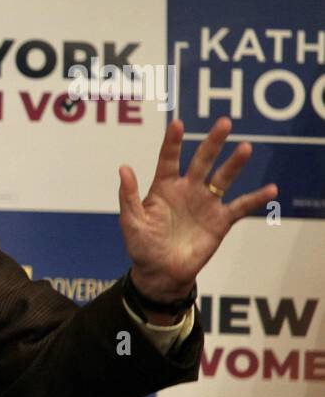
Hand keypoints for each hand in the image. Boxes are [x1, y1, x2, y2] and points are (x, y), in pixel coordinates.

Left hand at [118, 117, 276, 301]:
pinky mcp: (220, 221)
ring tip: (245, 148)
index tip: (178, 124)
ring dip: (234, 164)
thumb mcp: (131, 222)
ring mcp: (206, 203)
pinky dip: (256, 199)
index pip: (169, 160)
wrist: (161, 273)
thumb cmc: (142, 247)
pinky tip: (271, 189)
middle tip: (224, 123)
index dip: (172, 143)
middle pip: (201, 161)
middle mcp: (187, 190)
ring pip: (223, 178)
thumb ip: (128, 196)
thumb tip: (124, 168)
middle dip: (212, 143)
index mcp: (164, 188)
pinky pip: (241, 207)